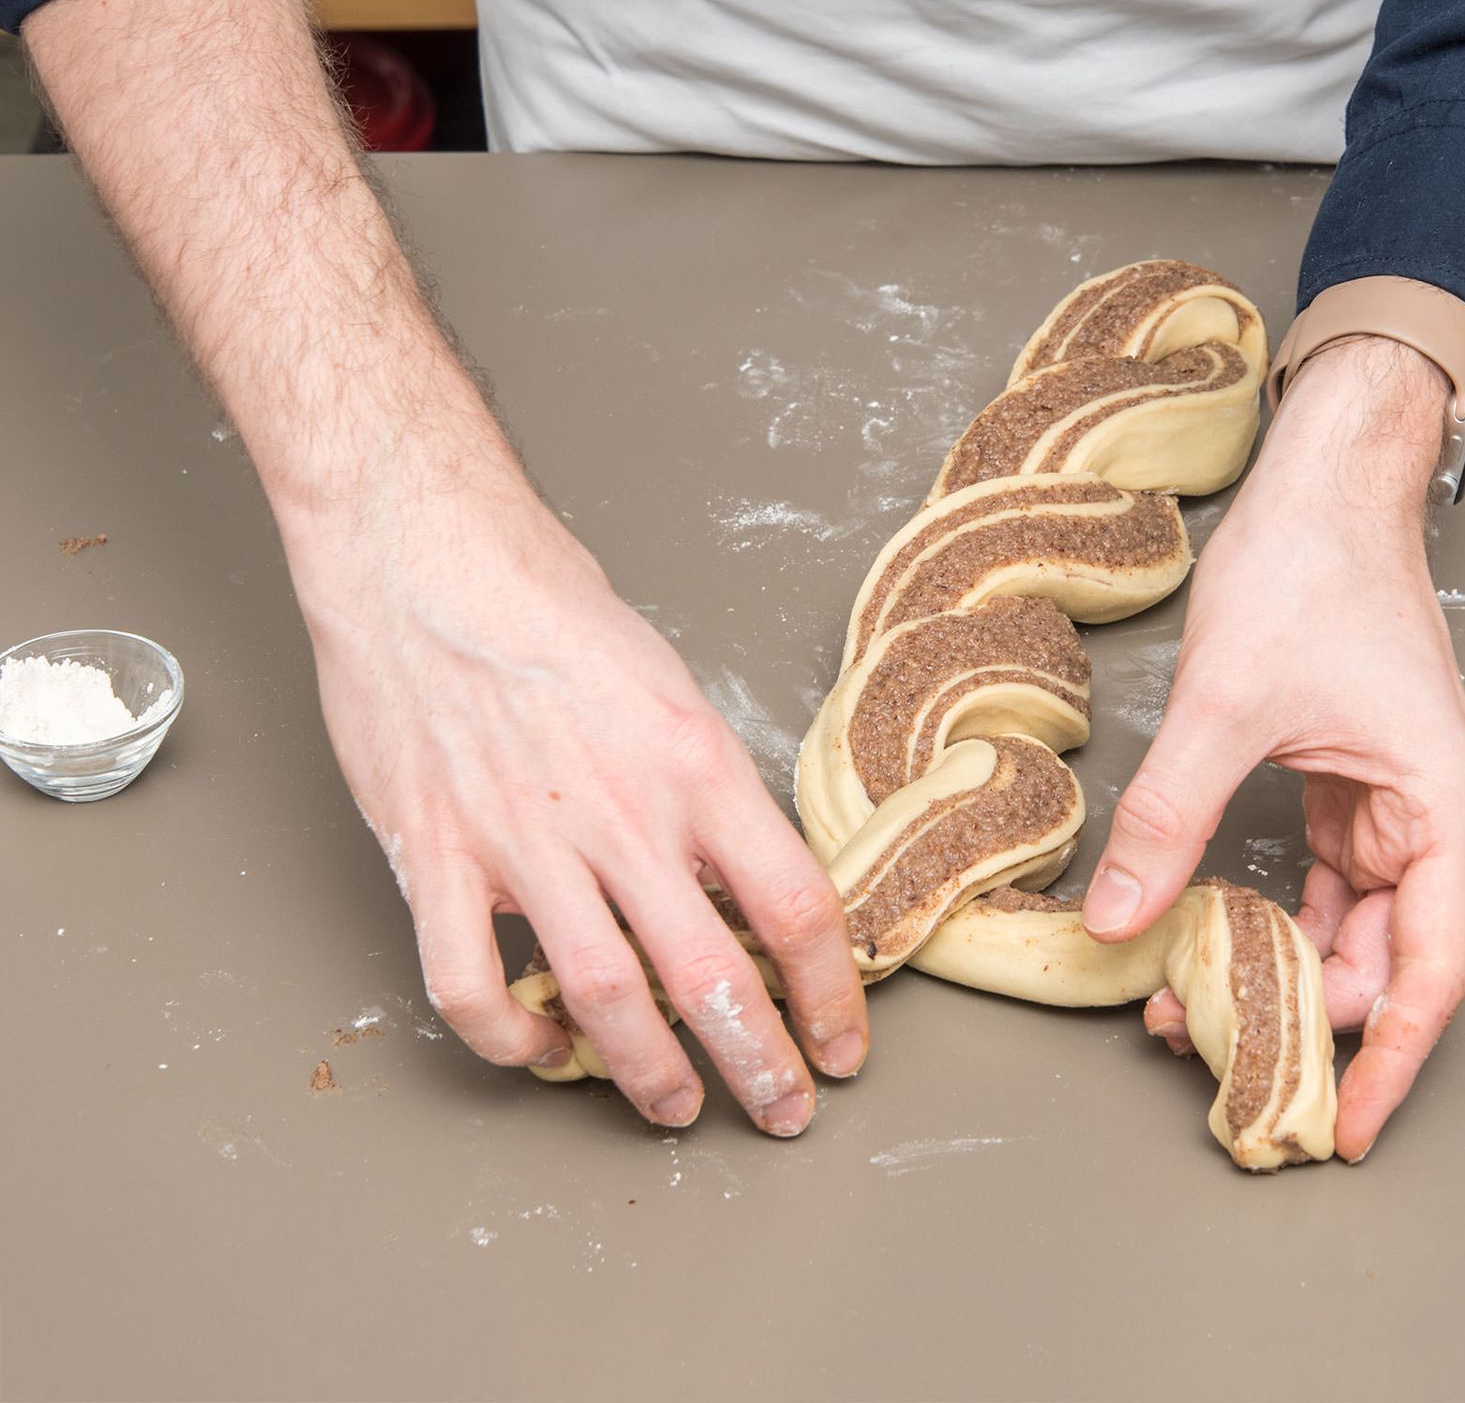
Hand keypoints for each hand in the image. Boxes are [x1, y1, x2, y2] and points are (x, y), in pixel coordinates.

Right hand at [24, 0, 865, 1134]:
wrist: (426, 552)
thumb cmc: (550, 605)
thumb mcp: (670, 687)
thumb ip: (708, 790)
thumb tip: (747, 880)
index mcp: (697, 764)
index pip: (796, 905)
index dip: (831, 992)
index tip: (840, 1040)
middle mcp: (621, 814)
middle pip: (713, 976)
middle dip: (760, 1064)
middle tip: (781, 1110)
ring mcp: (523, 841)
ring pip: (603, 1001)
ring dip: (650, 1075)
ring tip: (676, 1108)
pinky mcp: (433, 855)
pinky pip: (469, 987)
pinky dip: (507, 1042)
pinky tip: (539, 1052)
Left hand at [1082, 337, 1464, 1160]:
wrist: (1320, 483)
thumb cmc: (1310, 570)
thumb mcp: (1227, 706)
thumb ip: (1170, 817)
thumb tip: (1119, 920)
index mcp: (1441, 806)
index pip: (1429, 971)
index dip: (1390, 1062)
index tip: (1344, 1128)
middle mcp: (1427, 817)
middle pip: (1384, 960)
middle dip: (1307, 1019)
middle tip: (1226, 1068)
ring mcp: (1387, 803)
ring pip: (1342, 926)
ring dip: (1276, 969)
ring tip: (1193, 1009)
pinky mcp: (1343, 784)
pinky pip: (1312, 879)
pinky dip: (1264, 915)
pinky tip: (1203, 938)